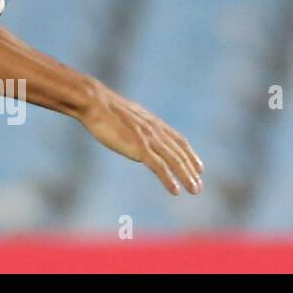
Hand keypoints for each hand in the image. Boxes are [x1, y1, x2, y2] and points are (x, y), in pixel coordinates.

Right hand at [79, 81, 203, 194]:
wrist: (93, 101)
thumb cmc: (101, 106)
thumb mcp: (123, 113)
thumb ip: (133, 123)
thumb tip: (130, 128)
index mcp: (151, 122)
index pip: (178, 140)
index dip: (190, 154)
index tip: (198, 167)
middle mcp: (155, 130)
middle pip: (179, 153)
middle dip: (191, 170)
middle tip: (198, 186)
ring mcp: (148, 139)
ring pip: (174, 161)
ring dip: (186, 177)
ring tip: (194, 190)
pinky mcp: (138, 147)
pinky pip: (159, 166)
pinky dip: (168, 179)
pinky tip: (175, 190)